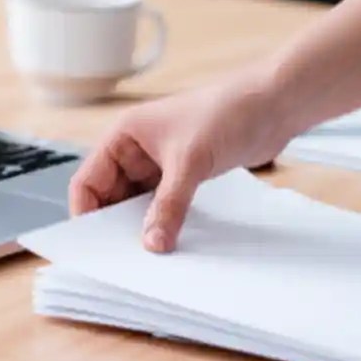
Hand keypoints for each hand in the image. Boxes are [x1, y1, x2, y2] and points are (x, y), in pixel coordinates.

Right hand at [68, 66, 292, 251]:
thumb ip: (169, 205)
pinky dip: (164, 221)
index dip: (86, 212)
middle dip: (115, 224)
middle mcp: (135, 150)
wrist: (273, 104)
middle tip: (124, 256)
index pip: (87, 180)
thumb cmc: (226, 112)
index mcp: (122, 136)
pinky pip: (162, 204)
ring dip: (142, 225)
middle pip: (109, 196)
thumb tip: (153, 243)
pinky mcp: (183, 174)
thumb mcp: (190, 161)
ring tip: (149, 253)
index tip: (96, 245)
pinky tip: (170, 240)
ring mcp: (159, 163)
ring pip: (137, 204)